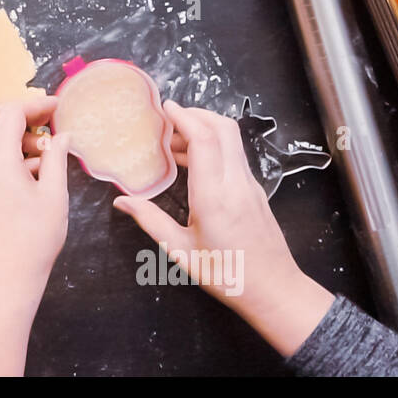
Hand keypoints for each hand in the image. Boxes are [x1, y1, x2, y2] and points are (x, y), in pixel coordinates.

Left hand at [0, 96, 69, 299]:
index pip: (11, 114)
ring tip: (43, 152)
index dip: (35, 104)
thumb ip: (57, 159)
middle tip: (46, 122)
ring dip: (12, 134)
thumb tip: (63, 137)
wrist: (6, 279)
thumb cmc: (33, 242)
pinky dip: (6, 153)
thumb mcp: (54, 196)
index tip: (56, 107)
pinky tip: (31, 171)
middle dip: (19, 112)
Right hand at [112, 100, 332, 355]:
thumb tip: (121, 200)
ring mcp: (250, 185)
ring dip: (204, 129)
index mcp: (215, 197)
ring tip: (173, 141)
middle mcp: (236, 183)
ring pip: (232, 140)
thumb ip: (151, 221)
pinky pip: (234, 155)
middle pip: (223, 129)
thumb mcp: (181, 252)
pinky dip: (213, 145)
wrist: (275, 290)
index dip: (184, 117)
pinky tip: (192, 161)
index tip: (165, 107)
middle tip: (167, 120)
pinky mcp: (255, 190)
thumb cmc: (226, 275)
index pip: (204, 140)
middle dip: (195, 114)